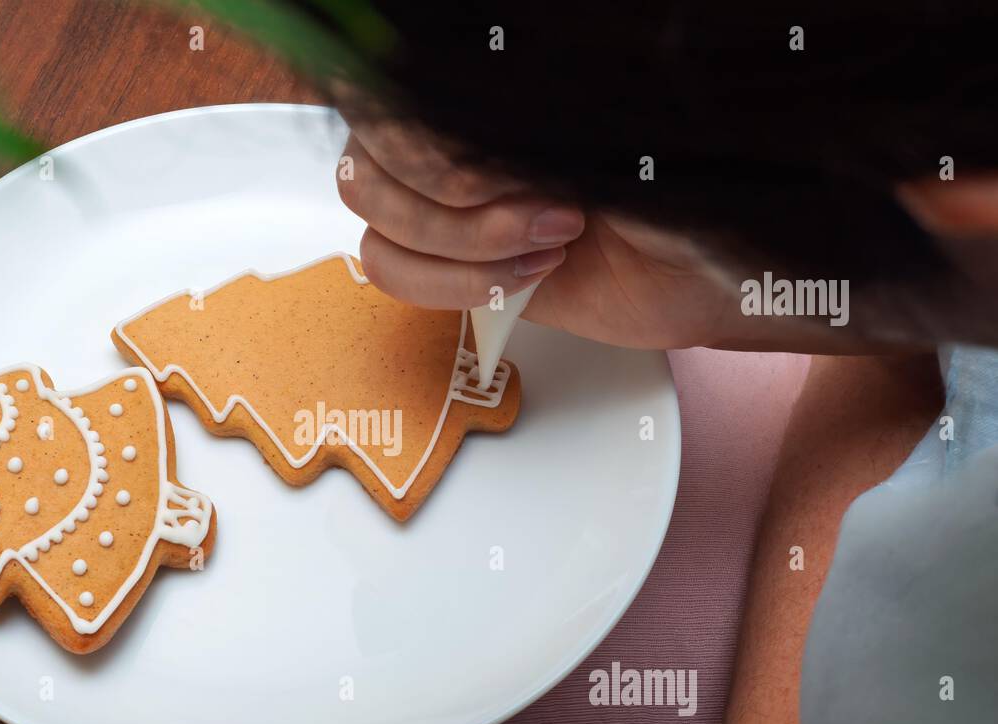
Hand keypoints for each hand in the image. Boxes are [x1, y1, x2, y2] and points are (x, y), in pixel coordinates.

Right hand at [336, 119, 747, 350]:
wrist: (705, 265)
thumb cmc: (668, 184)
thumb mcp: (599, 142)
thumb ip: (516, 132)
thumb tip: (454, 147)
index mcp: (477, 89)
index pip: (388, 100)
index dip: (429, 152)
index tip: (502, 176)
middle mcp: (444, 138)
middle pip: (367, 166)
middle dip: (458, 207)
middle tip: (551, 213)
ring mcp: (441, 203)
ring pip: (376, 226)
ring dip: (462, 249)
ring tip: (550, 244)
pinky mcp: (450, 265)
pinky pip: (392, 274)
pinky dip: (456, 285)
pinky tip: (530, 274)